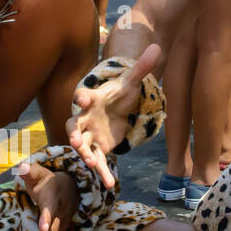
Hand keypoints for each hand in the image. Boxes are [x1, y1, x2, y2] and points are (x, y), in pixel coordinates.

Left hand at [10, 163, 77, 230]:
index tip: (43, 229)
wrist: (70, 187)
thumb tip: (20, 167)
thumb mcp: (40, 172)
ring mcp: (62, 227)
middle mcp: (60, 216)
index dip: (47, 218)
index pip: (51, 209)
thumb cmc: (49, 180)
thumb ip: (30, 171)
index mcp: (54, 199)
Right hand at [66, 42, 161, 189]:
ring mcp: (90, 135)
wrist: (117, 110)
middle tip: (73, 139)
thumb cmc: (119, 94)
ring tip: (91, 163)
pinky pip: (98, 161)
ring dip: (84, 154)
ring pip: (82, 146)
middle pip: (73, 125)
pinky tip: (109, 184)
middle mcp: (86, 118)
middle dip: (73, 133)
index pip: (83, 97)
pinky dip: (102, 172)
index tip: (81, 97)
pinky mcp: (98, 148)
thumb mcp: (130, 82)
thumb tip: (157, 46)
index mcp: (93, 100)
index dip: (81, 97)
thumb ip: (141, 67)